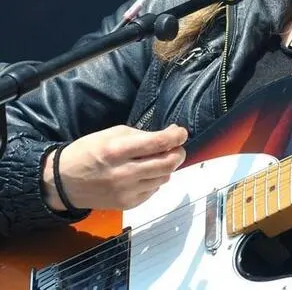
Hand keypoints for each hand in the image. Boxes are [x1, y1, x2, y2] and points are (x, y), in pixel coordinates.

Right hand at [42, 124, 187, 210]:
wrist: (62, 183)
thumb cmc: (88, 152)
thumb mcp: (112, 134)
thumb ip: (143, 135)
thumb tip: (171, 135)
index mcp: (118, 150)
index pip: (159, 143)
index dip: (177, 137)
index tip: (182, 133)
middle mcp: (124, 173)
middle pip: (168, 163)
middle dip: (178, 153)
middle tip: (176, 147)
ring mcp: (126, 192)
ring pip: (164, 178)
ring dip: (167, 167)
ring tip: (157, 159)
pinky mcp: (127, 204)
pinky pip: (154, 190)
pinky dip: (155, 180)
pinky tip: (145, 174)